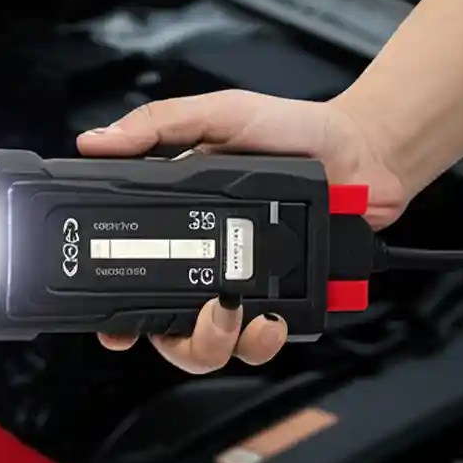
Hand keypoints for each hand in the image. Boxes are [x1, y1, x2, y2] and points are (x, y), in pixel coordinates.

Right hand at [76, 90, 407, 373]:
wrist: (364, 153)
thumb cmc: (293, 132)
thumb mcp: (220, 115)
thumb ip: (160, 126)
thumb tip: (99, 141)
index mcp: (177, 221)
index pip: (129, 274)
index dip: (114, 311)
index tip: (112, 326)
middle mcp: (204, 262)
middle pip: (163, 329)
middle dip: (169, 338)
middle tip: (193, 313)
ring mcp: (242, 289)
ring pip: (208, 347)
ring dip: (213, 343)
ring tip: (233, 314)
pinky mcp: (282, 304)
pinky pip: (258, 344)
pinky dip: (260, 341)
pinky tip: (269, 319)